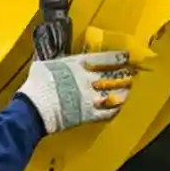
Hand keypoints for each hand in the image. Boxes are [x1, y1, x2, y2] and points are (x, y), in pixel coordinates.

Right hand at [19, 51, 133, 133]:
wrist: (34, 108)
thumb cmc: (36, 84)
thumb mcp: (44, 65)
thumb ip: (55, 61)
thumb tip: (54, 56)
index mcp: (76, 65)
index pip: (102, 59)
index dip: (115, 57)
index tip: (126, 56)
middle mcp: (87, 79)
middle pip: (111, 75)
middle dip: (124, 74)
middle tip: (135, 73)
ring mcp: (89, 97)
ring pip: (113, 93)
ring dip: (124, 92)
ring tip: (132, 90)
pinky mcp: (88, 114)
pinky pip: (107, 112)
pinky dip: (115, 109)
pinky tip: (122, 107)